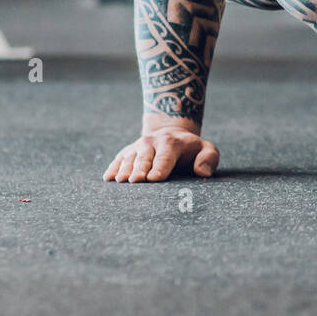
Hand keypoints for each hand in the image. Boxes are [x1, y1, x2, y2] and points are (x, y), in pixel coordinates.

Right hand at [103, 124, 219, 182]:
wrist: (170, 134)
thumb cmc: (191, 149)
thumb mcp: (206, 149)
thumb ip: (208, 159)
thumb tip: (202, 173)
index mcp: (172, 143)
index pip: (165, 157)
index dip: (159, 168)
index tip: (153, 179)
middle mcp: (152, 142)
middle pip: (144, 158)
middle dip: (139, 169)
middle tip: (134, 181)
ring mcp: (137, 146)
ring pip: (129, 158)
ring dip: (124, 169)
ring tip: (119, 180)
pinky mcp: (127, 151)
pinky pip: (119, 159)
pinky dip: (113, 167)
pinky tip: (108, 177)